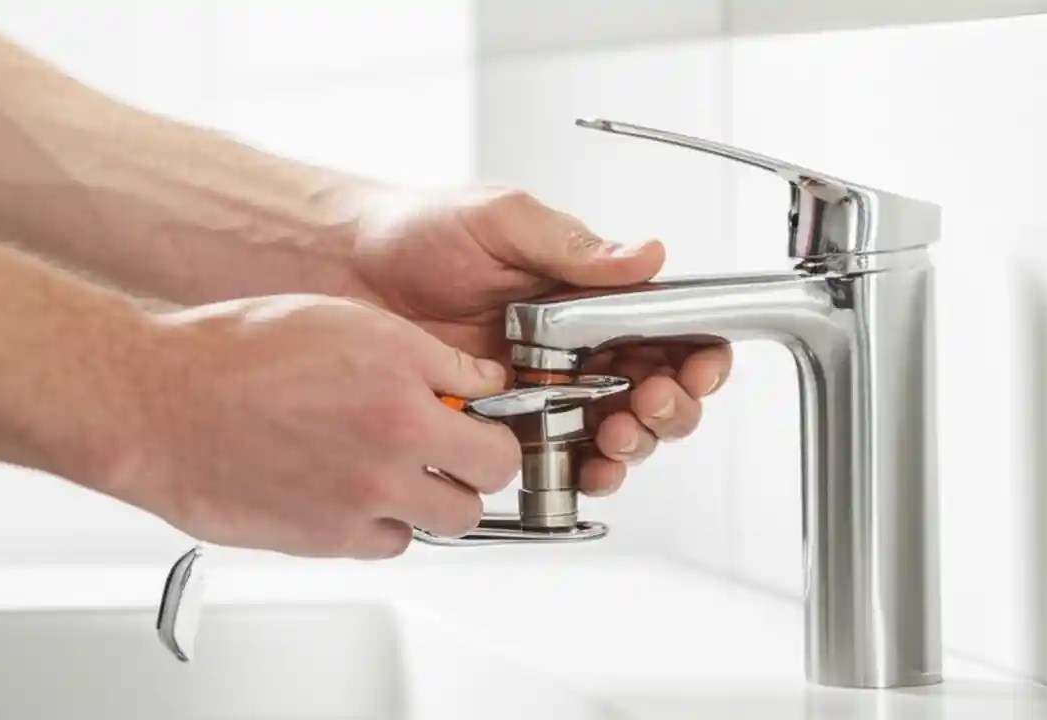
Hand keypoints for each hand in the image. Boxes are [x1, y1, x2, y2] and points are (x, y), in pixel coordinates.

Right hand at [104, 294, 520, 557]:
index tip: (485, 425)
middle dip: (475, 468)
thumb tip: (480, 381)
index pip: (498, 433)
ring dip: (432, 499)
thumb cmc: (237, 353)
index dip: (495, 428)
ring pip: (444, 522)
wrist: (160, 404)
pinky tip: (354, 492)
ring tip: (396, 470)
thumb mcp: (350, 322)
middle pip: (484, 486)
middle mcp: (392, 450)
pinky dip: (381, 525)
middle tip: (452, 451)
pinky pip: (387, 544)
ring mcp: (361, 501)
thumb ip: (429, 358)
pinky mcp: (326, 539)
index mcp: (403, 391)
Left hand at [344, 187, 731, 495]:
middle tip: (649, 404)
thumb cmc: (421, 231)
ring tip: (615, 438)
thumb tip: (646, 256)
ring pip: (619, 432)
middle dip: (670, 407)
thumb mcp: (503, 221)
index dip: (698, 355)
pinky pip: (563, 458)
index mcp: (591, 295)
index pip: (670, 328)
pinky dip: (585, 472)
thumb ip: (574, 247)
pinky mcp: (508, 422)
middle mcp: (579, 345)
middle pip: (659, 390)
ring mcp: (547, 388)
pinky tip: (587, 470)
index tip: (697, 369)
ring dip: (635, 445)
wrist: (348, 269)